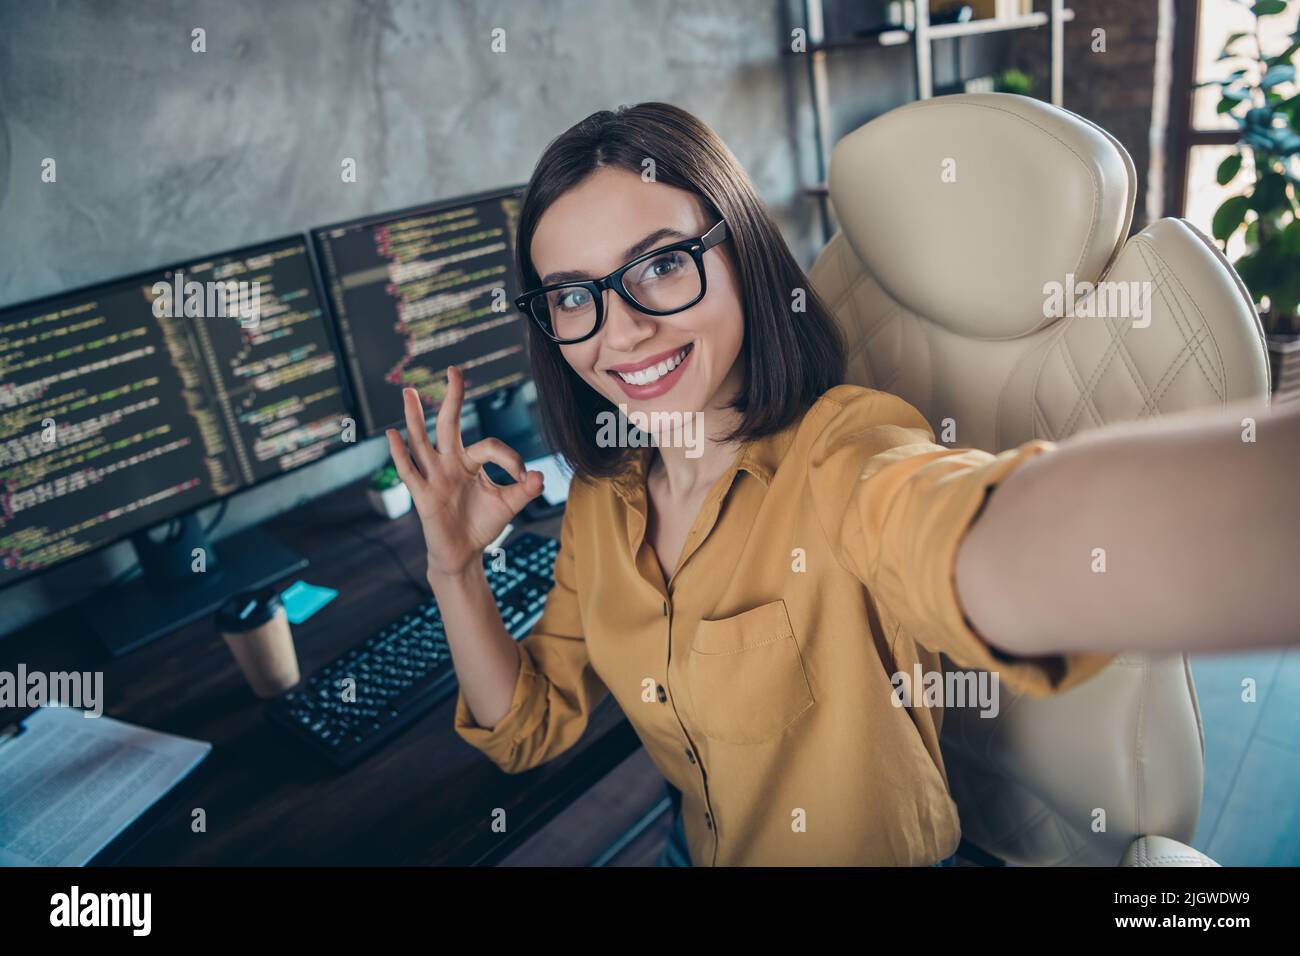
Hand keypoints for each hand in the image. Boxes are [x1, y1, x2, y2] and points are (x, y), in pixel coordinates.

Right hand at [386, 366, 543, 580]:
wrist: (464, 553)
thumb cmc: (482, 524)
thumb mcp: (509, 505)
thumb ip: (525, 490)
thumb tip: (540, 476)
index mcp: (470, 462)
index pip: (489, 446)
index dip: (511, 459)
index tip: (526, 478)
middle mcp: (449, 463)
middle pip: (449, 424)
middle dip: (453, 398)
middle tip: (454, 370)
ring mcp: (434, 476)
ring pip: (422, 441)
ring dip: (414, 417)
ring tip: (408, 391)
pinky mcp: (423, 495)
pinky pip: (409, 471)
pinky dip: (399, 453)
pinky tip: (392, 434)